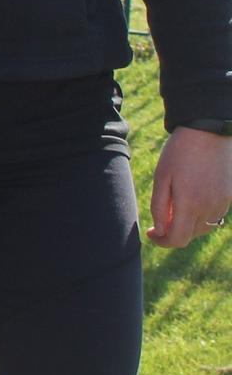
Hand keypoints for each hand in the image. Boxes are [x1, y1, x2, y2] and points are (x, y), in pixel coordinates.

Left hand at [147, 127, 231, 248]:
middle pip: (189, 235)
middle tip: (159, 219)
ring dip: (187, 225)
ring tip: (174, 208)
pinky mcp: (229, 196)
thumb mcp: (162, 178)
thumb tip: (160, 230)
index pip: (177, 240)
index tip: (151, 233)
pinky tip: (190, 201)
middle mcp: (210, 208)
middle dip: (172, 232)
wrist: (208, 132)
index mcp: (190, 205)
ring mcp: (223, 203)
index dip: (162, 242)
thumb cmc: (179, 153)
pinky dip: (200, 217)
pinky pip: (214, 217)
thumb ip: (159, 208)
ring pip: (203, 228)